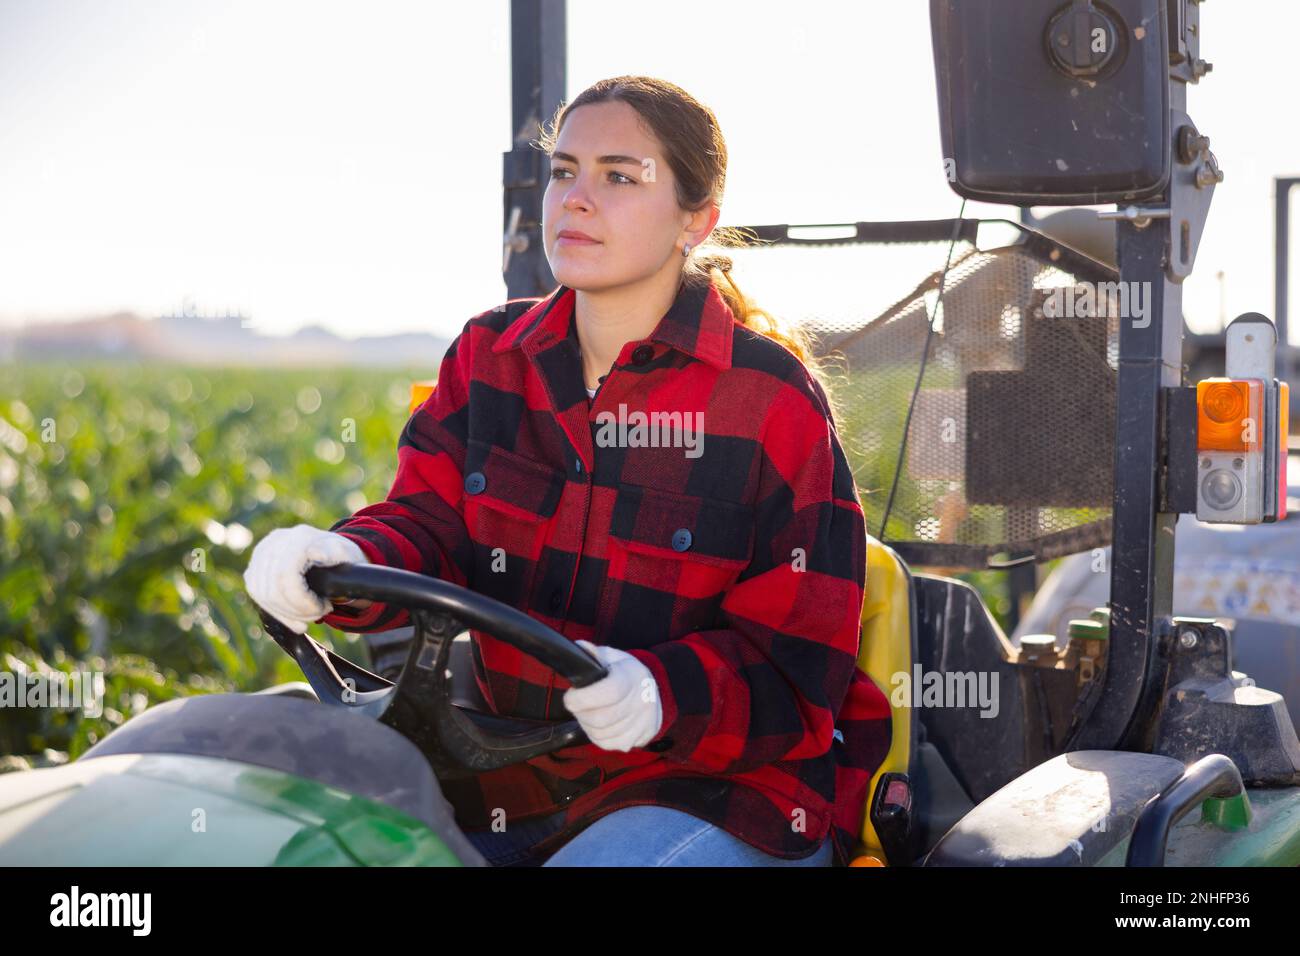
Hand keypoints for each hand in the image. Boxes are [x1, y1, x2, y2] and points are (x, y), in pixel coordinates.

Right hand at [243, 524, 367, 633]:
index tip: (325, 608)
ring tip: (310, 616)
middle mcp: (276, 541)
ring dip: (287, 614)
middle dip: (297, 611)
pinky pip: (257, 595)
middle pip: (272, 589)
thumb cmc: (342, 556)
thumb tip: (317, 553)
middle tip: (319, 614)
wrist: (329, 551)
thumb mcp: (347, 553)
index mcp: (299, 537)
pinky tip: (295, 620)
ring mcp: (261, 553)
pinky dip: (277, 612)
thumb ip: (335, 552)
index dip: (303, 601)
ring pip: (262, 594)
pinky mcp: (254, 566)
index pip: (286, 576)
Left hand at [563, 640, 663, 751]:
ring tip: (589, 713)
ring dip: (587, 725)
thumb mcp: (612, 657)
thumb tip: (579, 647)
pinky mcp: (642, 738)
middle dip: (580, 713)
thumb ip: (594, 654)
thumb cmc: (625, 672)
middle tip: (577, 706)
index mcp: (633, 676)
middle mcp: (643, 700)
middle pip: (601, 718)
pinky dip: (598, 736)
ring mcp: (644, 722)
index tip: (569, 697)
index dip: (582, 698)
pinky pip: (609, 744)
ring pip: (602, 734)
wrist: (650, 691)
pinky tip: (600, 724)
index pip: (608, 692)